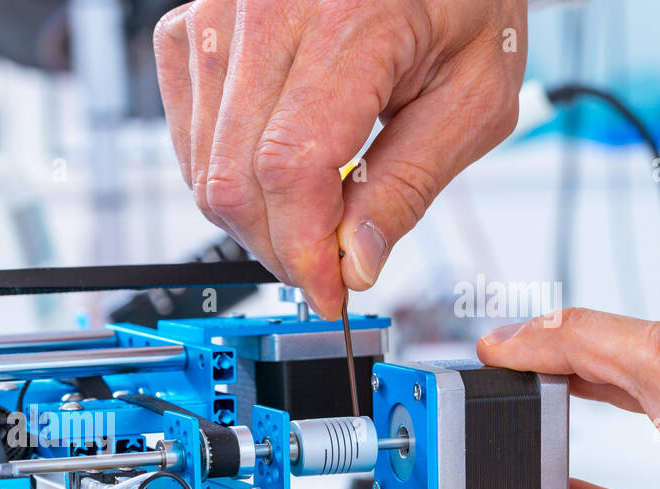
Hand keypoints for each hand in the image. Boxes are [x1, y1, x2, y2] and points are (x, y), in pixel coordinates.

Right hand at [153, 0, 526, 318]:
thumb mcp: (473, 93)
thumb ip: (411, 183)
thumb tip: (353, 263)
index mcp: (350, 18)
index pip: (290, 168)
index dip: (303, 250)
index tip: (329, 290)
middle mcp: (269, 10)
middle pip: (235, 180)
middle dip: (278, 247)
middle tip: (323, 266)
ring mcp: (221, 16)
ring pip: (203, 168)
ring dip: (252, 217)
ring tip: (308, 211)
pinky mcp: (194, 26)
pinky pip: (186, 135)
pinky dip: (223, 175)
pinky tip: (270, 168)